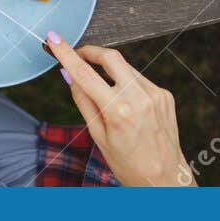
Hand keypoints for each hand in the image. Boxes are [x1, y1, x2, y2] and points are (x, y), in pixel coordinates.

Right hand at [46, 35, 193, 186]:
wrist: (165, 179)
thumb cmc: (130, 165)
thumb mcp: (98, 137)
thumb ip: (83, 101)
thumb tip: (69, 75)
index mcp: (119, 112)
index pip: (85, 74)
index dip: (66, 53)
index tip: (54, 40)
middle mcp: (140, 98)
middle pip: (111, 56)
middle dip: (91, 51)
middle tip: (78, 55)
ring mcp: (156, 94)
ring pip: (126, 67)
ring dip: (110, 69)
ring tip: (104, 89)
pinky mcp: (165, 95)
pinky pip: (140, 79)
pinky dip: (126, 82)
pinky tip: (125, 101)